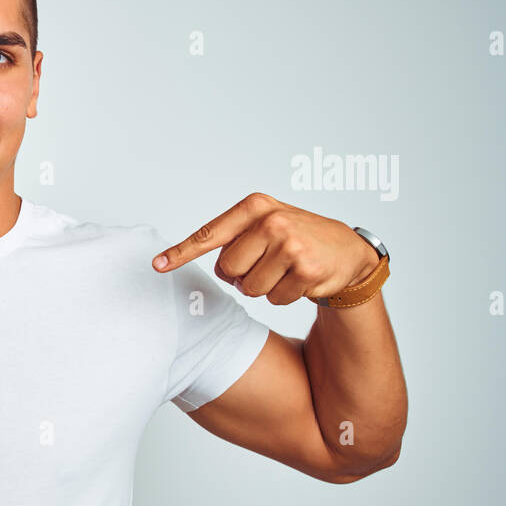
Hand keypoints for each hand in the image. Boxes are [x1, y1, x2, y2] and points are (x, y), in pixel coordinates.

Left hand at [151, 192, 381, 304]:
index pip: (210, 233)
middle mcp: (271, 222)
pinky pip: (274, 299)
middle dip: (241, 276)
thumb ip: (233, 235)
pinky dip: (283, 296)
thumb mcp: (267, 222)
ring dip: (263, 288)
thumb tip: (185, 255)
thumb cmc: (298, 237)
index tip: (158, 265)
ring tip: (284, 270)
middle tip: (265, 264)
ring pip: (249, 288)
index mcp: (256, 206)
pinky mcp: (305, 269)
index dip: (182, 252)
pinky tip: (300, 279)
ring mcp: (290, 245)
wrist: (348, 251)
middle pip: (227, 270)